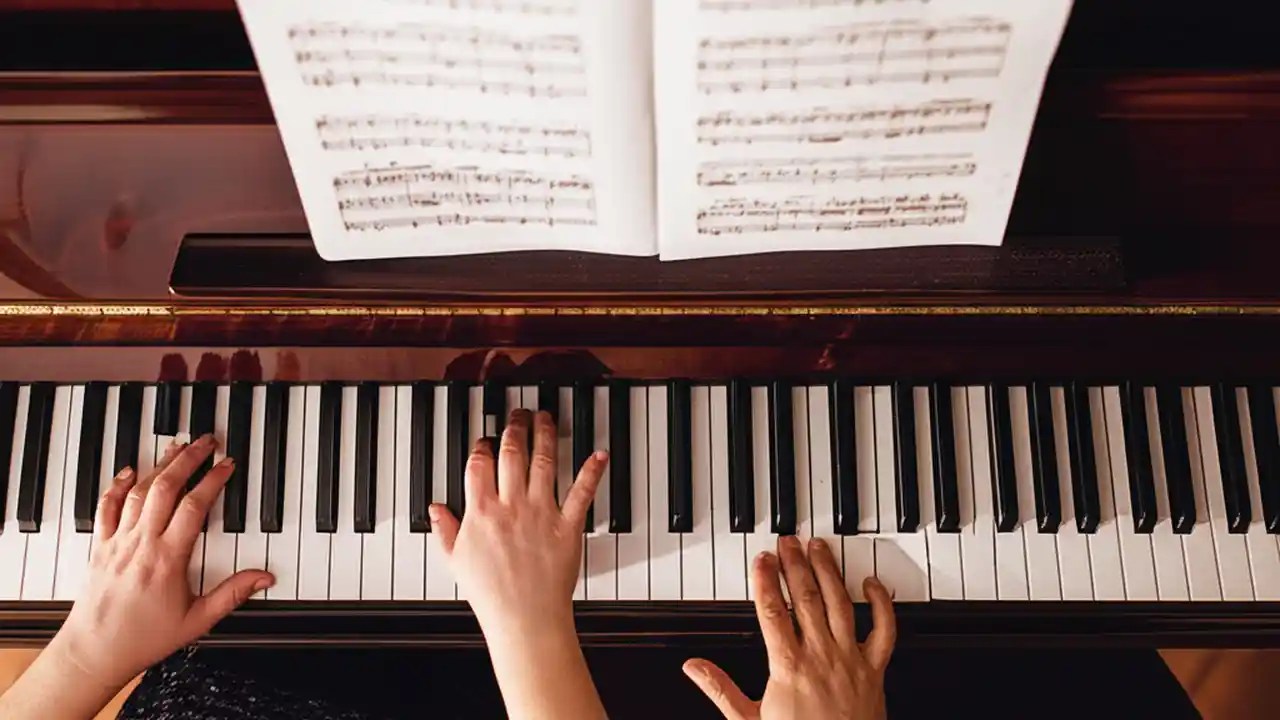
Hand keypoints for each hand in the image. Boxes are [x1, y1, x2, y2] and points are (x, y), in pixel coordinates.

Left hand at [49, 435, 273, 690]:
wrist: (94, 652)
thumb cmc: (143, 639)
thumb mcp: (197, 620)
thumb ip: (232, 594)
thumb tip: (264, 577)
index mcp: (168, 559)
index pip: (194, 506)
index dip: (213, 480)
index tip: (226, 465)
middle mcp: (141, 544)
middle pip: (166, 487)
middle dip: (188, 459)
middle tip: (206, 441)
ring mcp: (118, 542)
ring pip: (139, 492)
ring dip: (160, 465)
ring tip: (178, 447)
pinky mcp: (101, 547)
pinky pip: (108, 507)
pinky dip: (119, 485)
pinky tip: (131, 471)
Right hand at [429, 409, 606, 634]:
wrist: (523, 617)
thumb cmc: (491, 594)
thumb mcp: (456, 561)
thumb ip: (444, 530)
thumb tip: (433, 509)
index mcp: (481, 512)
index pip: (479, 464)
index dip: (482, 447)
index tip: (486, 440)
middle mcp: (512, 505)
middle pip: (512, 453)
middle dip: (514, 427)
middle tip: (518, 415)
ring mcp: (541, 512)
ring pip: (543, 462)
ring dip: (545, 435)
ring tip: (545, 417)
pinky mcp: (568, 525)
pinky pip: (581, 492)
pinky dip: (591, 471)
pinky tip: (598, 454)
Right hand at [683, 536, 895, 719]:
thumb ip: (721, 689)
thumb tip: (693, 667)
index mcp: (788, 667)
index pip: (773, 612)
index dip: (765, 581)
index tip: (761, 559)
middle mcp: (821, 657)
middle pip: (806, 598)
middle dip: (794, 565)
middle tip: (787, 542)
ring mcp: (850, 661)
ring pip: (840, 604)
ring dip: (828, 572)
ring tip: (818, 547)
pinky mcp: (875, 671)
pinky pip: (884, 631)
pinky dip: (880, 605)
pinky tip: (871, 584)